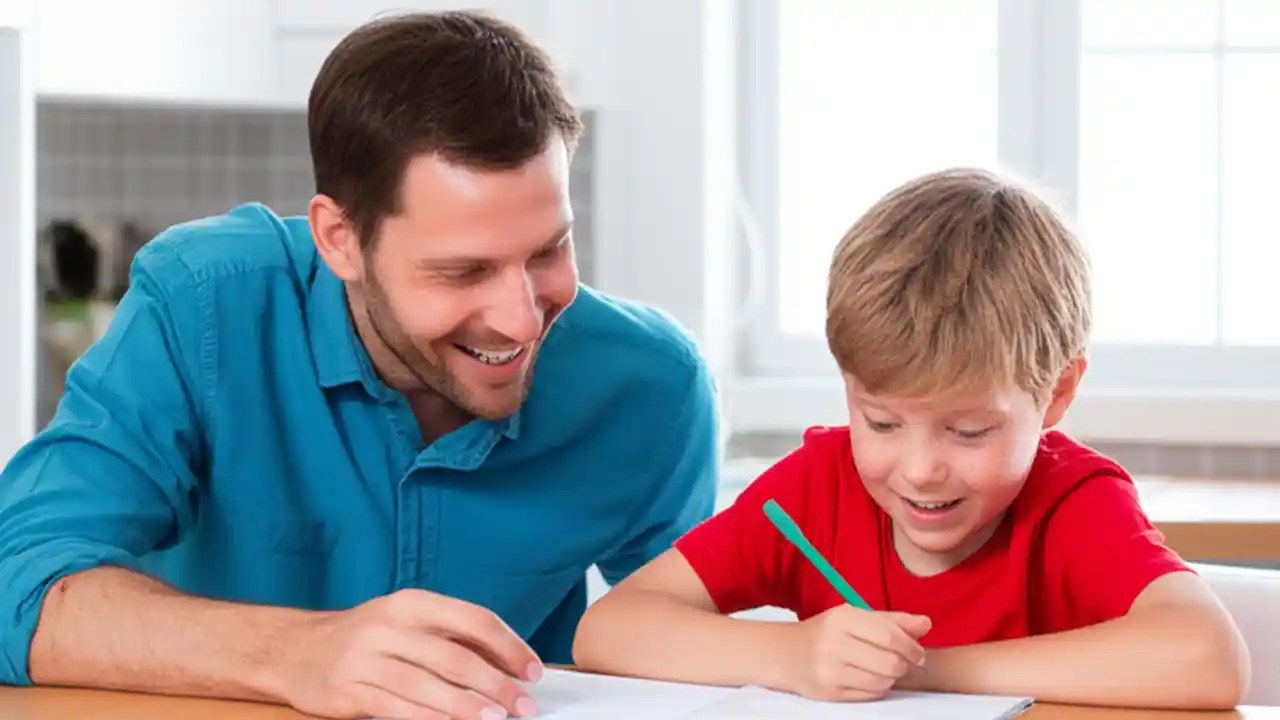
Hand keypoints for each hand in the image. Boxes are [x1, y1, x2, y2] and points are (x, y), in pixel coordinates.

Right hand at [277, 589, 542, 719]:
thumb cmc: (366, 638)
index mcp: (411, 603)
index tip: (532, 670)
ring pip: (428, 685)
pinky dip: (430, 718)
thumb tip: (507, 664)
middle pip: (455, 656)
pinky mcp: (349, 690)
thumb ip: (451, 638)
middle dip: (496, 683)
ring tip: (497, 717)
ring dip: (468, 706)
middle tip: (522, 703)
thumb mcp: (406, 623)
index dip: (508, 646)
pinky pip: (398, 708)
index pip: (472, 619)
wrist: (296, 650)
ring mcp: (366, 659)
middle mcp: (388, 626)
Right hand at [780, 604, 930, 701]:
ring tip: (886, 669)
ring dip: (892, 678)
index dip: (911, 647)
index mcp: (842, 619)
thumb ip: (892, 621)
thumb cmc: (826, 633)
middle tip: (903, 663)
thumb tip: (927, 623)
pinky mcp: (829, 692)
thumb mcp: (855, 618)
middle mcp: (834, 644)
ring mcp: (830, 670)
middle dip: (904, 665)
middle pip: (889, 662)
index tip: (918, 652)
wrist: (786, 653)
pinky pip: (870, 694)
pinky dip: (878, 688)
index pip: (889, 635)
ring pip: (882, 681)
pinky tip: (871, 678)